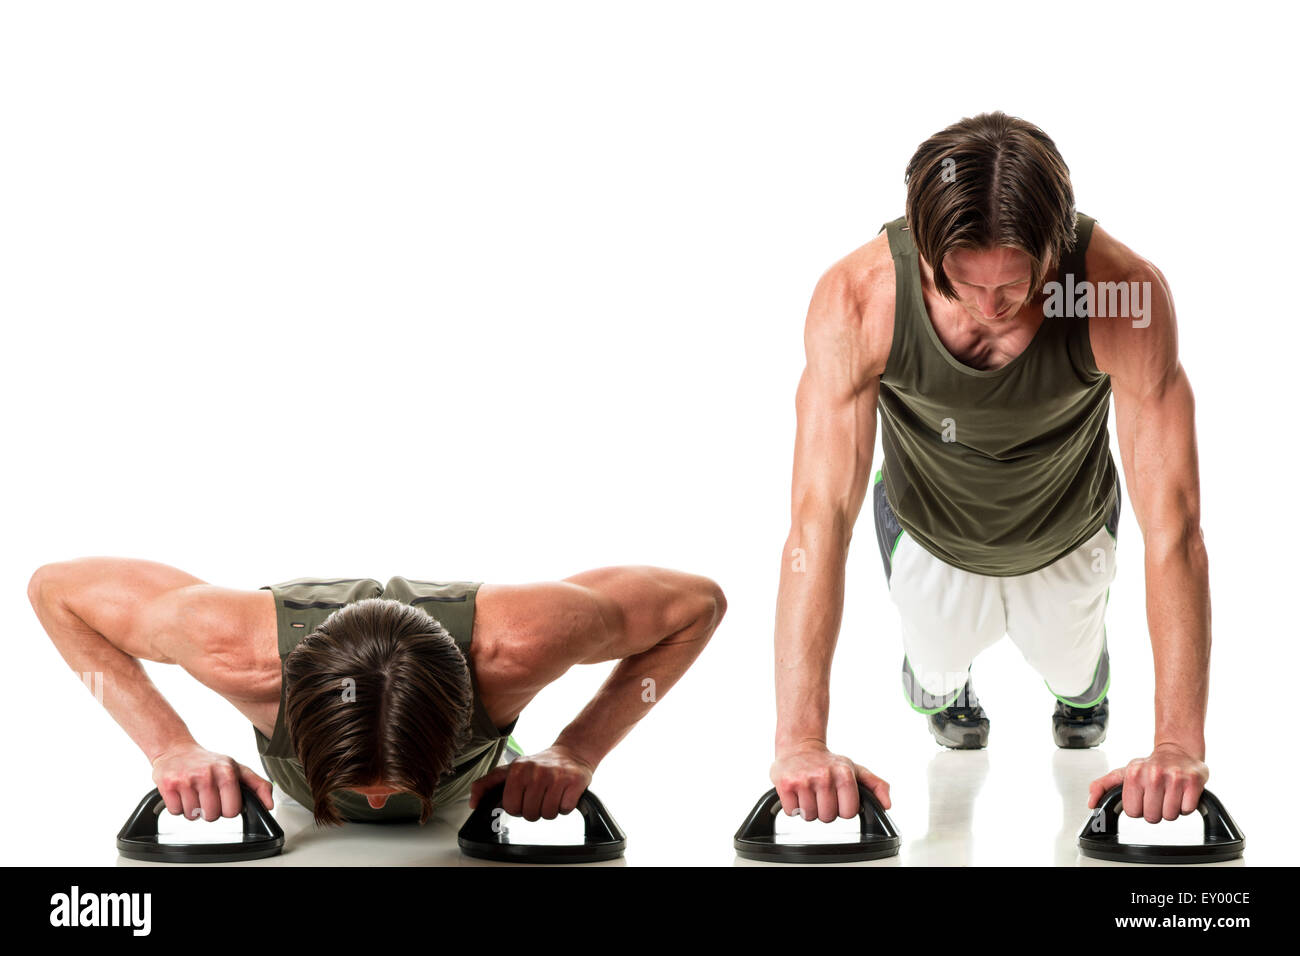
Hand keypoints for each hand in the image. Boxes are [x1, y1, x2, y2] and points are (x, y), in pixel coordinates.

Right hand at [150, 743, 273, 821]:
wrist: (176, 749)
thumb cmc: (210, 762)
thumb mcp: (238, 769)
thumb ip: (259, 786)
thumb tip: (269, 805)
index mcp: (227, 771)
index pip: (232, 811)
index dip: (228, 809)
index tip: (224, 798)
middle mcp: (207, 774)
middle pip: (212, 816)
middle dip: (210, 810)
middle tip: (207, 795)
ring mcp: (186, 780)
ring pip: (192, 816)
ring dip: (193, 809)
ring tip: (194, 792)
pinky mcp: (167, 785)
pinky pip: (175, 812)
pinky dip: (178, 807)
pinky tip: (182, 792)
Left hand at [469, 744, 594, 820]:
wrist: (572, 752)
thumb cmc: (539, 765)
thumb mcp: (510, 770)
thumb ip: (487, 784)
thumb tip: (474, 803)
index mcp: (518, 769)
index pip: (511, 807)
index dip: (518, 807)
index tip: (524, 796)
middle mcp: (536, 771)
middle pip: (530, 814)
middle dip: (535, 809)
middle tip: (540, 795)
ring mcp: (557, 776)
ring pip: (547, 814)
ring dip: (550, 809)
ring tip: (551, 793)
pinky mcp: (575, 781)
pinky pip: (565, 809)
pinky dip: (565, 805)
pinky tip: (564, 792)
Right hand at [770, 742, 890, 821]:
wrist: (799, 746)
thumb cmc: (829, 762)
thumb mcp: (855, 770)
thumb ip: (876, 786)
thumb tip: (886, 805)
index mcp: (844, 773)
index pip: (848, 812)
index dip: (843, 809)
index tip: (838, 798)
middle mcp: (824, 775)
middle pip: (828, 817)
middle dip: (825, 810)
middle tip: (821, 795)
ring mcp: (803, 780)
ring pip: (809, 816)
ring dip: (808, 809)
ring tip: (809, 793)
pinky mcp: (785, 784)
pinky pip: (791, 812)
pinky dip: (793, 806)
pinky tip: (797, 793)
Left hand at [1088, 743, 1207, 821]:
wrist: (1177, 751)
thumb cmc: (1149, 766)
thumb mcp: (1122, 773)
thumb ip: (1102, 786)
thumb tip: (1092, 804)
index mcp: (1133, 773)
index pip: (1133, 812)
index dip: (1138, 808)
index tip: (1142, 797)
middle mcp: (1153, 773)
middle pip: (1152, 817)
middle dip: (1155, 810)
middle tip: (1157, 796)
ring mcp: (1175, 777)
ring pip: (1170, 816)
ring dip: (1171, 809)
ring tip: (1169, 794)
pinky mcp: (1193, 781)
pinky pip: (1187, 810)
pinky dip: (1186, 806)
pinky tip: (1181, 793)